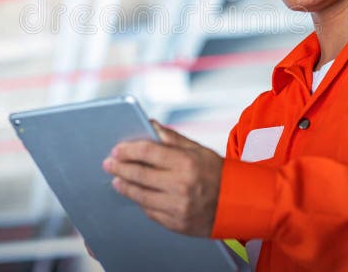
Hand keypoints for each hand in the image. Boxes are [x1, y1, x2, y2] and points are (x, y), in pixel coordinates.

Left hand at [103, 121, 223, 236]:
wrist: (238, 203)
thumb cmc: (216, 172)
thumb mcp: (198, 149)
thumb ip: (171, 138)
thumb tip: (149, 124)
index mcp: (186, 162)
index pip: (148, 152)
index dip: (128, 150)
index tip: (116, 149)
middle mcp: (181, 185)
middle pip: (140, 175)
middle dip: (120, 168)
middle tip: (108, 164)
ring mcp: (179, 207)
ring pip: (142, 196)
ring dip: (125, 187)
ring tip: (117, 180)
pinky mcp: (178, 224)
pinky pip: (151, 212)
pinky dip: (141, 202)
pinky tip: (135, 194)